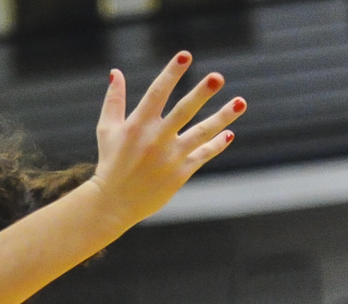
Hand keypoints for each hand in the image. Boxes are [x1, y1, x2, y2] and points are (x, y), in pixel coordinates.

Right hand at [85, 54, 243, 227]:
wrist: (114, 203)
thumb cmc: (111, 162)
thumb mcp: (107, 130)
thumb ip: (114, 101)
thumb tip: (116, 73)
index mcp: (138, 125)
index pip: (157, 93)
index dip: (171, 73)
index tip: (186, 55)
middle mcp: (156, 139)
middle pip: (184, 111)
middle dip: (201, 93)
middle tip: (218, 77)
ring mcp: (170, 157)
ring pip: (201, 133)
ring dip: (222, 118)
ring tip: (241, 102)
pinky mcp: (180, 174)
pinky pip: (202, 155)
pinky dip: (216, 145)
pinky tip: (229, 133)